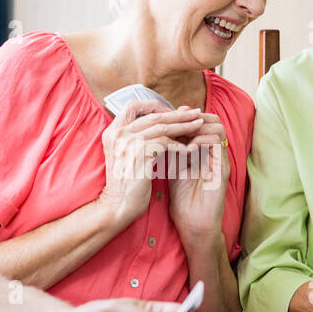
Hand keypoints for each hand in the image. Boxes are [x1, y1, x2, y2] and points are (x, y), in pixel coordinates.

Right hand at [99, 101, 203, 228]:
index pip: (132, 105)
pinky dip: (178, 145)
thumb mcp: (128, 155)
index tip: (172, 111)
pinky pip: (164, 143)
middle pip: (152, 116)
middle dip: (177, 114)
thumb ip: (138, 138)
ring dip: (183, 126)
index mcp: (113, 131)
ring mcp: (127, 143)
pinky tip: (189, 149)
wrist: (118, 206)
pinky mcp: (139, 154)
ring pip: (161, 127)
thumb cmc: (127, 183)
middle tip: (196, 113)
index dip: (154, 105)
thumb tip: (163, 122)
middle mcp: (118, 133)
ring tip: (199, 126)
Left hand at [167, 112, 229, 247]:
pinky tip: (187, 150)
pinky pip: (216, 144)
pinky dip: (201, 141)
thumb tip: (158, 132)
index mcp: (204, 151)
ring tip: (181, 138)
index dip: (184, 118)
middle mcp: (214, 153)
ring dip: (197, 128)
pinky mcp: (223, 169)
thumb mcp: (173, 170)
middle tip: (174, 126)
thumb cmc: (183, 201)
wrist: (193, 225)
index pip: (200, 122)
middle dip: (191, 118)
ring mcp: (220, 160)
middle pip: (212, 119)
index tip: (167, 123)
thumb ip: (170, 151)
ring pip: (217, 127)